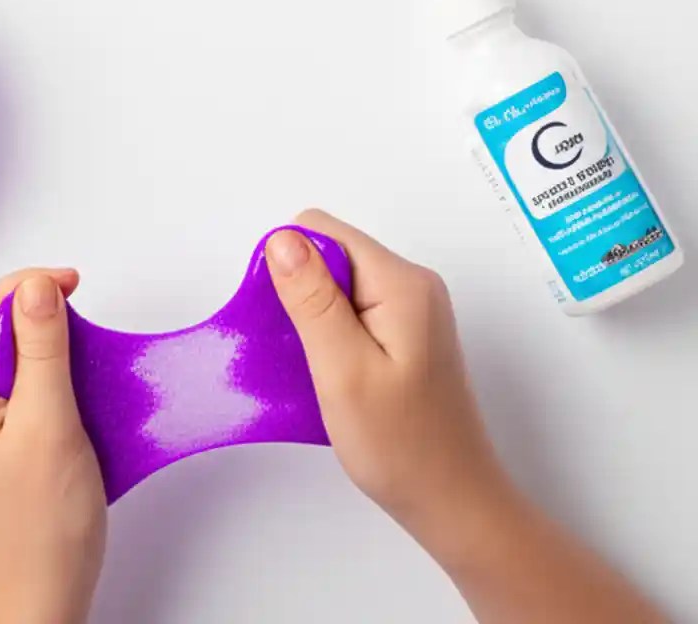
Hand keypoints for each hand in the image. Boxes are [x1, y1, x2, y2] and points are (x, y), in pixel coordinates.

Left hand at [0, 269, 106, 623]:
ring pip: (15, 351)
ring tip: (89, 346)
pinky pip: (30, 380)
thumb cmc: (43, 517)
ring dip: (52, 341)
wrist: (50, 582)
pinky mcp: (9, 431)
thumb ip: (41, 349)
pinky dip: (59, 369)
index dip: (23, 286)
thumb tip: (36, 285)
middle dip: (38, 311)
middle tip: (85, 313)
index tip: (72, 283)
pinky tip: (85, 377)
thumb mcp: (47, 421)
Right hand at [266, 209, 664, 623]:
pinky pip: (351, 313)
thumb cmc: (399, 444)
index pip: (322, 233)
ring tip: (317, 371)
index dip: (288, 269)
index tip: (289, 327)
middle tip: (305, 356)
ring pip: (337, 286)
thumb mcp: (343, 369)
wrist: (452, 500)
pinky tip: (332, 377)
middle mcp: (412, 285)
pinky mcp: (405, 335)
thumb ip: (312, 299)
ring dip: (313, 321)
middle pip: (330, 256)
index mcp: (402, 283)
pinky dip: (329, 338)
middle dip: (300, 296)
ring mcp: (412, 311)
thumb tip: (281, 238)